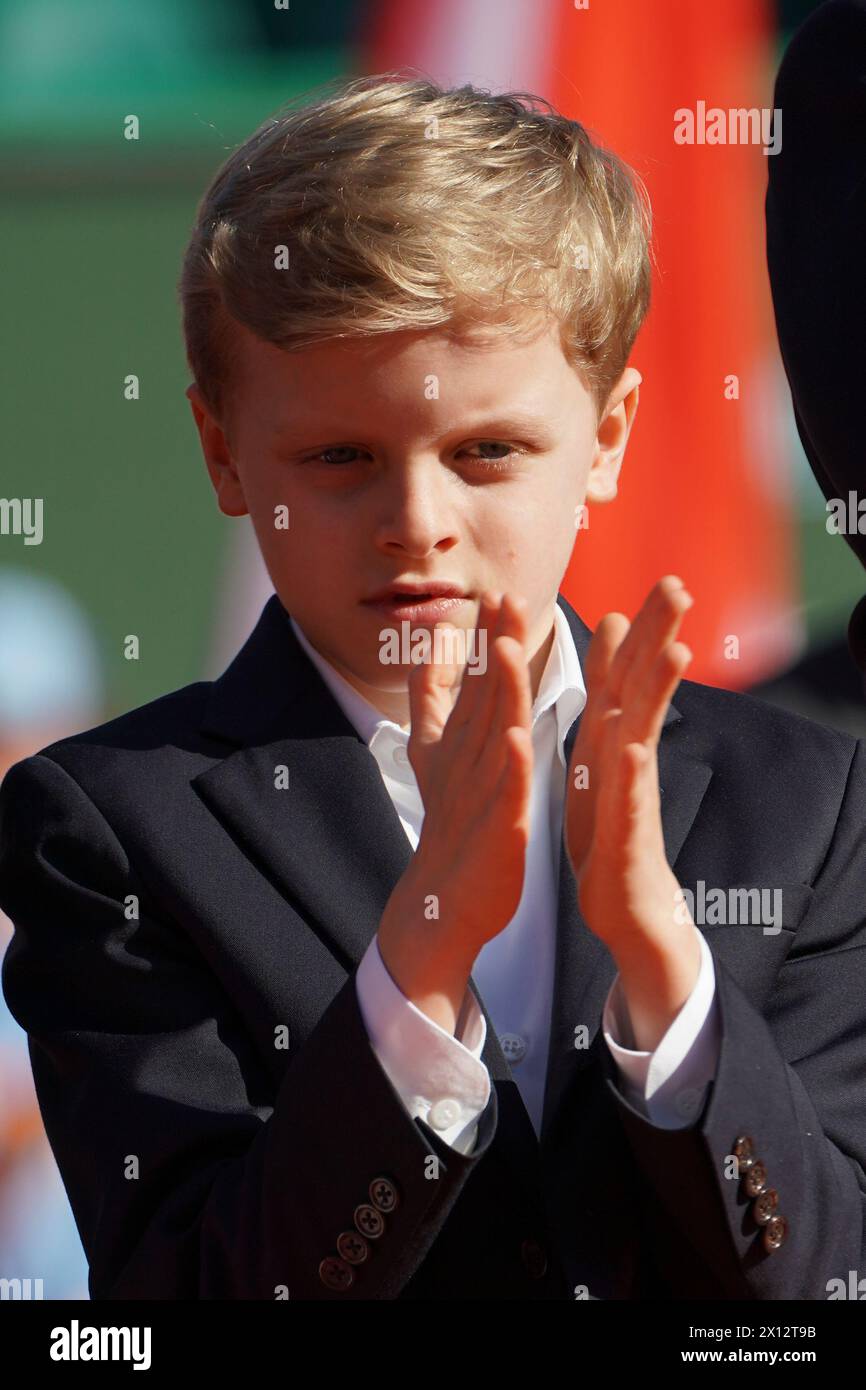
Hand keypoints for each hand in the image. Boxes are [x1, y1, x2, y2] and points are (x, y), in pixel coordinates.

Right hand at [377, 591, 534, 1030]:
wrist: (442, 897)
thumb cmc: (450, 819)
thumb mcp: (432, 749)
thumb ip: (431, 693)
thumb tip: (433, 640)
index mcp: (459, 740)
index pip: (476, 680)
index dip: (485, 636)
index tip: (498, 591)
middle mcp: (467, 760)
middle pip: (485, 695)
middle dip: (495, 645)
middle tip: (506, 596)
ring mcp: (480, 792)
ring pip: (494, 734)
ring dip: (501, 692)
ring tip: (508, 648)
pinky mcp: (496, 828)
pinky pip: (504, 793)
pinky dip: (510, 766)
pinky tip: (518, 739)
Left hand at [564, 575, 700, 1048]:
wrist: (625, 904)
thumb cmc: (610, 826)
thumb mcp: (602, 759)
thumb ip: (607, 706)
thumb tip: (611, 650)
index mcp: (613, 739)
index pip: (630, 674)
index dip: (645, 629)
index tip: (663, 580)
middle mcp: (628, 757)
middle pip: (647, 688)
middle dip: (663, 638)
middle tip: (682, 588)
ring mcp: (630, 793)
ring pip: (644, 734)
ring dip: (657, 694)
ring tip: (676, 651)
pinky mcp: (624, 833)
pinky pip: (627, 800)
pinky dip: (630, 774)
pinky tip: (635, 750)